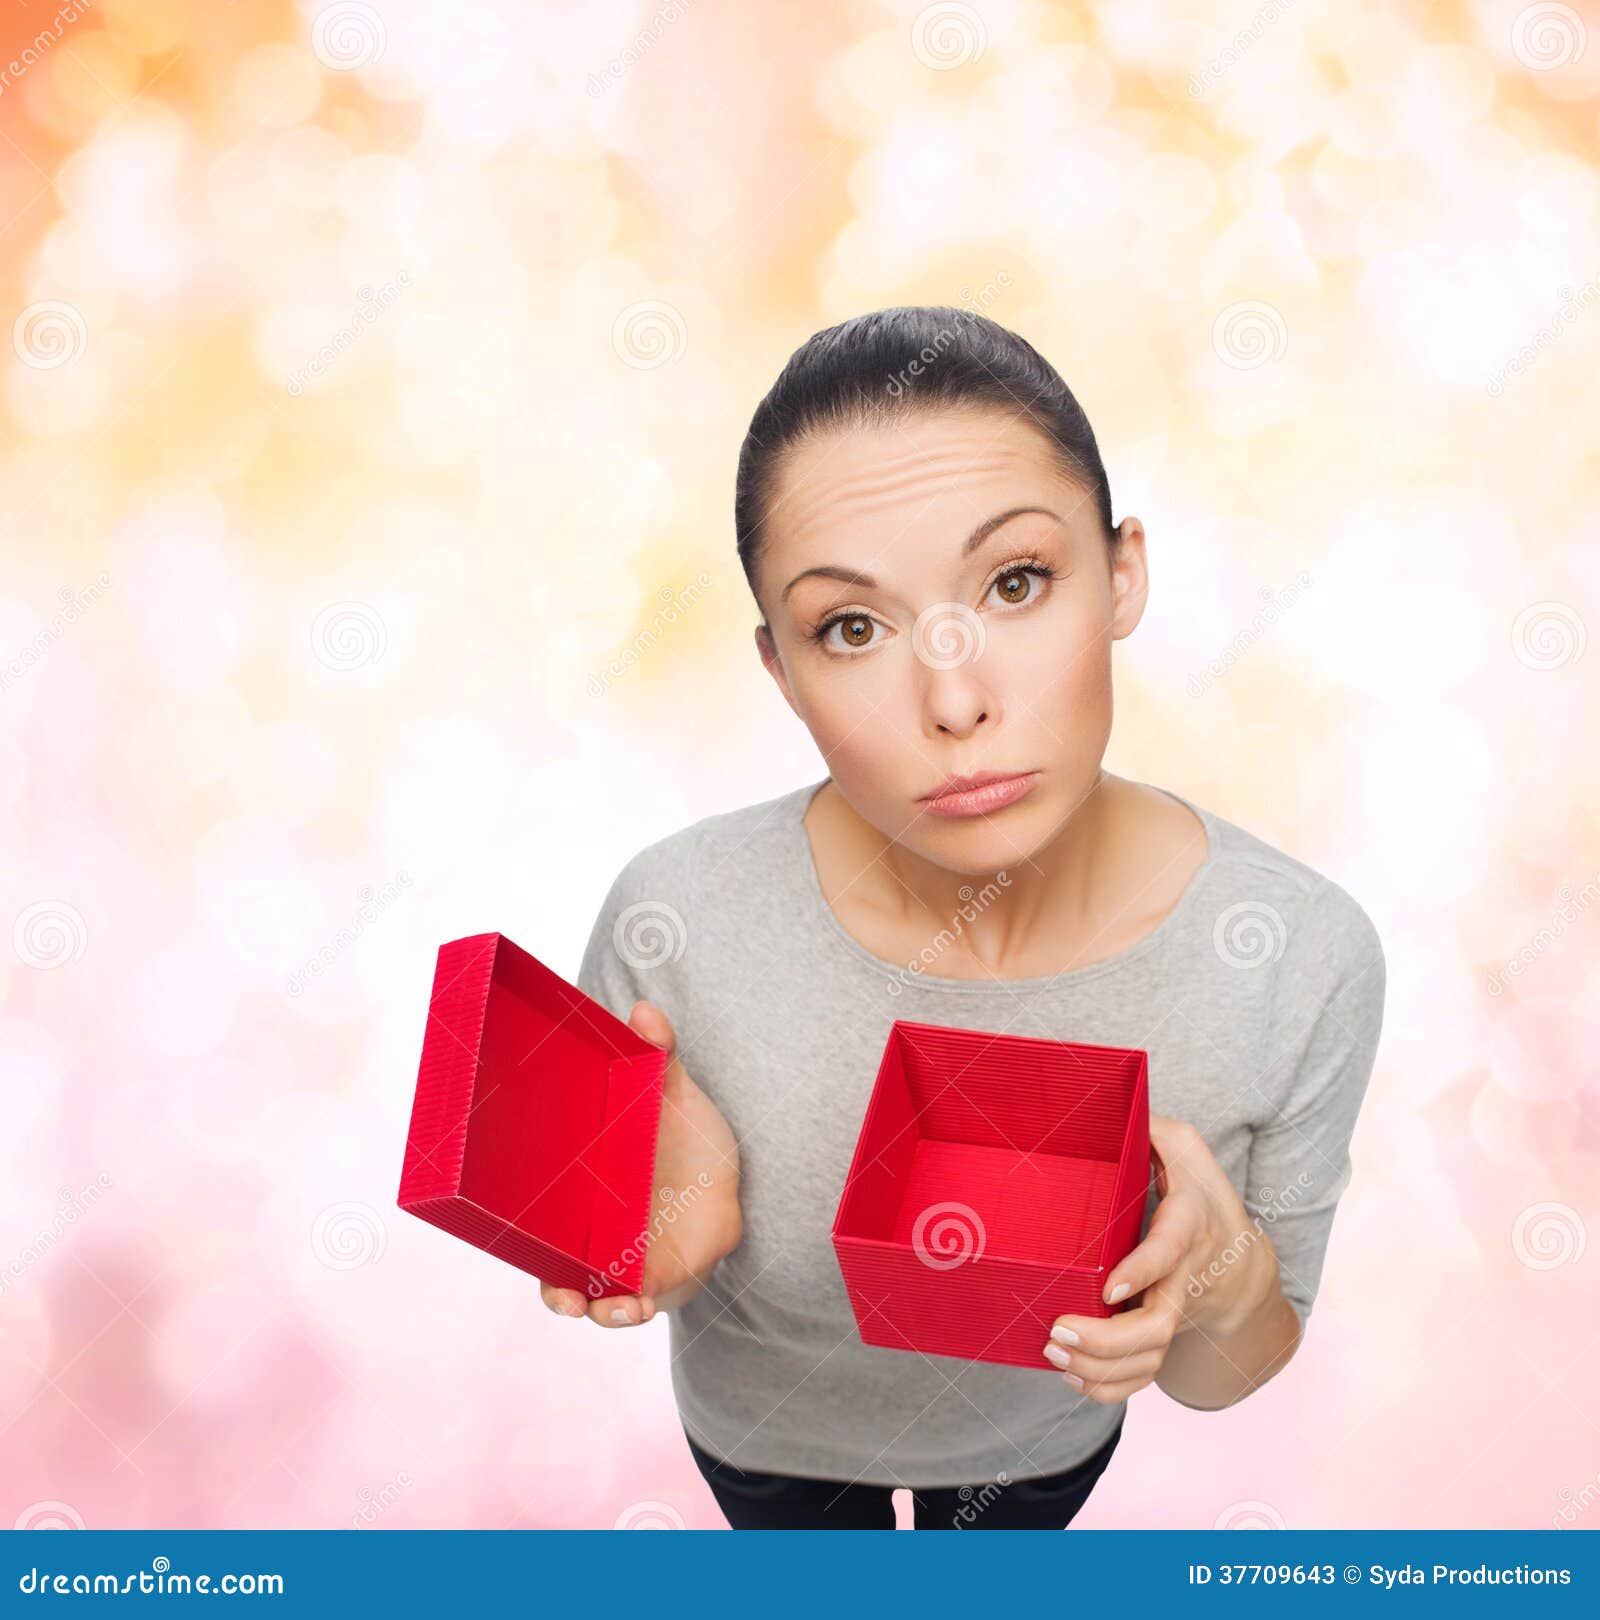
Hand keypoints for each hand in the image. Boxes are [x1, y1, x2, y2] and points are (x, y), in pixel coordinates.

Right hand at [540, 998, 741, 1328]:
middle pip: (559, 1269)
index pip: (538, 1216)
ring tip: (606, 1307)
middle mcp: (593, 1232)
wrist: (726, 1171)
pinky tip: (642, 1306)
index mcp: (582, 1190)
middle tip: (561, 1292)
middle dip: (556, 1288)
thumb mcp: (672, 1093)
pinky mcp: (661, 1276)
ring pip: (597, 1296)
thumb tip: (644, 1010)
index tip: (509, 1227)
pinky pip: (639, 1300)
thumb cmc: (684, 1134)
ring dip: (599, 1309)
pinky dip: (635, 1308)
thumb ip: (659, 1054)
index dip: (518, 1228)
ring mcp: (625, 1259)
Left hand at [1041, 1112, 1275, 1401]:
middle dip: (1107, 1339)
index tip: (1108, 1286)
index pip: (1171, 1251)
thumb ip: (1155, 1128)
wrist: (1239, 1263)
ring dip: (1099, 1367)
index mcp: (1188, 1228)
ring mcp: (1174, 1315)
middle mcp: (1183, 1280)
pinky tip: (1072, 1375)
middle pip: (1157, 1325)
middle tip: (1057, 1328)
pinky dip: (1108, 1387)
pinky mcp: (1161, 1340)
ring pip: (1147, 1359)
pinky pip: (1141, 1378)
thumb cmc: (1201, 1196)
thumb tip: (1120, 1108)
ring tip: (1053, 1350)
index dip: (1143, 1270)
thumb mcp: (1186, 1149)